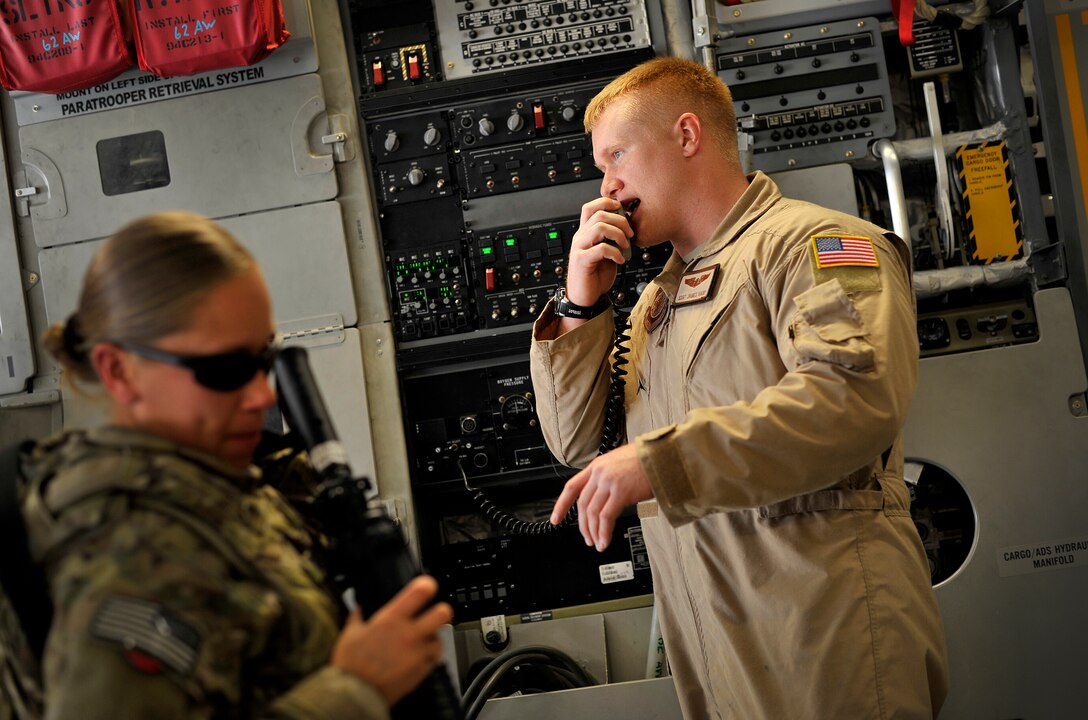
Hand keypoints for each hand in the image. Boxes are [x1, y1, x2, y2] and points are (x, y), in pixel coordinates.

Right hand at [330, 575, 453, 705]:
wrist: (356, 694)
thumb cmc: (351, 665)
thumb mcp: (350, 634)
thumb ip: (357, 617)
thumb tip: (359, 608)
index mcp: (391, 620)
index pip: (419, 593)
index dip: (427, 585)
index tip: (427, 585)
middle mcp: (408, 634)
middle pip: (442, 614)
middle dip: (441, 610)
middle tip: (434, 613)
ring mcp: (417, 653)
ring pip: (440, 638)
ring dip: (433, 638)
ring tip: (423, 640)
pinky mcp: (421, 671)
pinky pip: (434, 660)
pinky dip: (429, 657)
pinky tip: (418, 657)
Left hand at [550, 443, 652, 550]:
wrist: (662, 455)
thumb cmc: (646, 460)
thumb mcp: (619, 463)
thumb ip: (607, 477)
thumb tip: (602, 497)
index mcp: (596, 466)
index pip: (572, 487)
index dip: (561, 505)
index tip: (556, 519)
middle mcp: (599, 473)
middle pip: (583, 504)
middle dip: (583, 525)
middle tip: (587, 538)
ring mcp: (609, 482)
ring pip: (593, 513)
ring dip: (594, 532)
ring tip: (597, 543)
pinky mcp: (621, 492)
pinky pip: (607, 517)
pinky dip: (604, 532)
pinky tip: (605, 540)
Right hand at [565, 196, 633, 306]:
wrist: (585, 297)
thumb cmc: (595, 276)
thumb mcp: (606, 253)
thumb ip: (612, 239)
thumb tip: (627, 227)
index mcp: (585, 233)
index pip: (591, 207)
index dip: (607, 203)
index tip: (622, 212)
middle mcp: (580, 237)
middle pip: (599, 214)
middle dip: (620, 221)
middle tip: (630, 234)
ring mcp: (579, 248)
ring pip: (599, 227)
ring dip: (618, 235)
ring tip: (626, 246)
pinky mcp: (581, 261)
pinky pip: (601, 248)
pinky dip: (615, 253)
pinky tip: (620, 260)